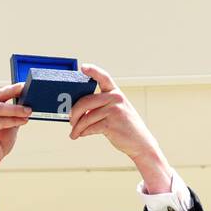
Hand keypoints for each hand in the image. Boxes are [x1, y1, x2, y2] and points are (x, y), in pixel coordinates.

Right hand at [0, 82, 31, 206]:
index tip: (26, 85)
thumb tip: (28, 101)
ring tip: (29, 110)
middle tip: (29, 91)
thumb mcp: (8, 124)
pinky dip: (13, 120)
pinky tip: (24, 121)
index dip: (12, 88)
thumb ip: (13, 113)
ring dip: (16, 109)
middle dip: (14, 93)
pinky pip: (0, 121)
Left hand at [69, 65, 171, 190]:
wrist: (140, 143)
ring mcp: (114, 110)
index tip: (83, 67)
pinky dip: (83, 132)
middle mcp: (115, 98)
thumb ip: (100, 106)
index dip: (93, 71)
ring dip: (77, 127)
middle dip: (74, 113)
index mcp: (116, 93)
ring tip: (74, 133)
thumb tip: (77, 111)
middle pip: (85, 101)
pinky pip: (90, 127)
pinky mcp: (111, 124)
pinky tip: (81, 135)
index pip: (104, 77)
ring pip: (86, 117)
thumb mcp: (116, 111)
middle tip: (70, 121)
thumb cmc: (124, 127)